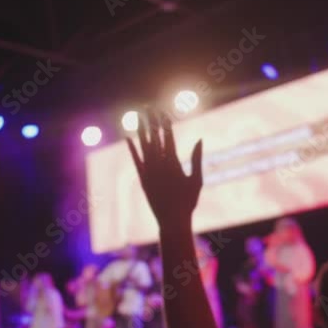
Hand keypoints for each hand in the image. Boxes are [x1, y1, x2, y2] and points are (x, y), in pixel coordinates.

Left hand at [127, 110, 203, 229]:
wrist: (172, 220)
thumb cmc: (188, 201)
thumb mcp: (197, 180)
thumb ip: (197, 158)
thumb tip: (199, 139)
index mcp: (174, 163)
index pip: (168, 137)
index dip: (165, 122)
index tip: (163, 111)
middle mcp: (159, 165)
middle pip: (154, 137)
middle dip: (152, 121)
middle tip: (148, 107)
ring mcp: (149, 171)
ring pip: (143, 146)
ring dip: (140, 130)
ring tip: (137, 116)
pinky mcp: (142, 179)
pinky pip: (135, 160)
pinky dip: (131, 148)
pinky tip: (127, 137)